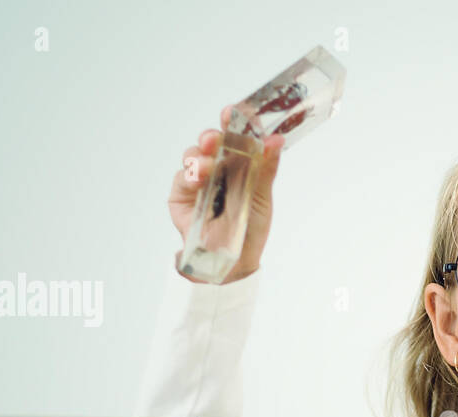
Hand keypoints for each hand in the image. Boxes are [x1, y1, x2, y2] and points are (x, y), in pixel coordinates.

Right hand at [169, 106, 285, 283]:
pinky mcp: (181, 195)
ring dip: (199, 156)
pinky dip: (189, 175)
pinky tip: (197, 178)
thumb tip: (276, 140)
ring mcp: (198, 179)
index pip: (236, 135)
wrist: (234, 263)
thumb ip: (266, 169)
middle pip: (212, 141)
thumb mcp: (262, 199)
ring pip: (193, 156)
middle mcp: (218, 166)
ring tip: (208, 165)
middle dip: (212, 135)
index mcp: (240, 163)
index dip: (235, 121)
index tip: (235, 111)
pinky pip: (182, 178)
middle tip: (215, 137)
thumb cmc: (250, 230)